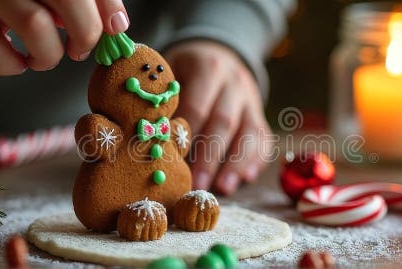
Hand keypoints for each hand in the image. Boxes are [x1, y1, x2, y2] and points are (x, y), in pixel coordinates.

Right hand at [0, 0, 128, 74]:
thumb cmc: (8, 0)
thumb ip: (83, 3)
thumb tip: (116, 26)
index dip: (108, 5)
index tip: (115, 28)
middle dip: (85, 32)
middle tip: (80, 49)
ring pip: (36, 24)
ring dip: (49, 55)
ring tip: (45, 58)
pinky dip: (14, 66)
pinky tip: (17, 60)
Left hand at [165, 41, 272, 195]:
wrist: (217, 52)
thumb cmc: (182, 71)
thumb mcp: (169, 70)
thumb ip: (159, 97)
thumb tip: (137, 134)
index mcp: (207, 68)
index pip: (197, 106)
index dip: (186, 137)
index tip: (173, 163)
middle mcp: (233, 82)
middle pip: (223, 122)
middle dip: (210, 156)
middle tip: (197, 185)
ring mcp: (250, 99)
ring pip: (249, 132)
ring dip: (236, 163)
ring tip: (223, 189)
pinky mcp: (259, 114)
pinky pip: (263, 138)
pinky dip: (256, 160)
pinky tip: (245, 180)